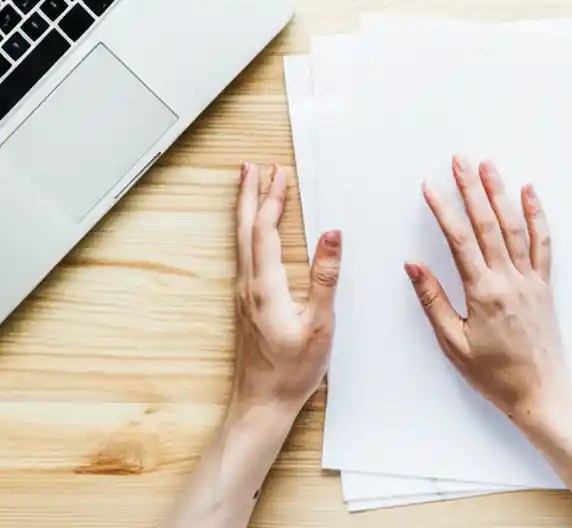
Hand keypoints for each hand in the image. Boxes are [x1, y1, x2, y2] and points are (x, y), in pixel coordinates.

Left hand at [230, 163, 339, 417]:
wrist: (261, 404)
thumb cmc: (292, 371)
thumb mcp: (320, 324)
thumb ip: (325, 276)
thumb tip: (331, 234)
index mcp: (265, 287)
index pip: (265, 231)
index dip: (272, 199)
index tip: (279, 173)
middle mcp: (248, 286)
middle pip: (244, 229)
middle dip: (250, 194)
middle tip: (253, 167)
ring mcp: (243, 295)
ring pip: (240, 241)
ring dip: (247, 210)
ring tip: (251, 187)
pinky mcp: (245, 304)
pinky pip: (244, 255)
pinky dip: (249, 232)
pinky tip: (256, 232)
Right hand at [406, 156, 568, 420]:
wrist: (540, 392)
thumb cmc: (494, 374)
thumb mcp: (454, 344)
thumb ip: (434, 301)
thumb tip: (414, 265)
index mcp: (483, 293)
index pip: (460, 241)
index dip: (444, 210)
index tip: (429, 186)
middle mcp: (509, 279)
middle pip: (488, 224)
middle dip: (471, 188)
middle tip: (459, 159)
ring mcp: (531, 279)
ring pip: (515, 227)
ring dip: (500, 193)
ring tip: (488, 166)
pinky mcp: (545, 285)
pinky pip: (542, 243)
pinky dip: (537, 215)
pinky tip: (529, 192)